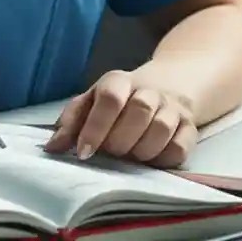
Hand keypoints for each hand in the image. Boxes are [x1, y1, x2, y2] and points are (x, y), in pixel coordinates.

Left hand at [42, 70, 198, 167]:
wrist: (167, 85)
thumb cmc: (118, 101)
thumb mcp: (91, 102)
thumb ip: (71, 122)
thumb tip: (52, 148)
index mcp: (119, 81)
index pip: (110, 97)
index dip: (96, 126)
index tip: (84, 152)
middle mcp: (149, 91)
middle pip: (139, 110)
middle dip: (119, 140)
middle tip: (109, 153)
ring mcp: (173, 108)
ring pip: (162, 128)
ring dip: (141, 150)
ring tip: (130, 156)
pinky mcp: (190, 127)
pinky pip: (181, 146)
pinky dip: (164, 159)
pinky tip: (150, 161)